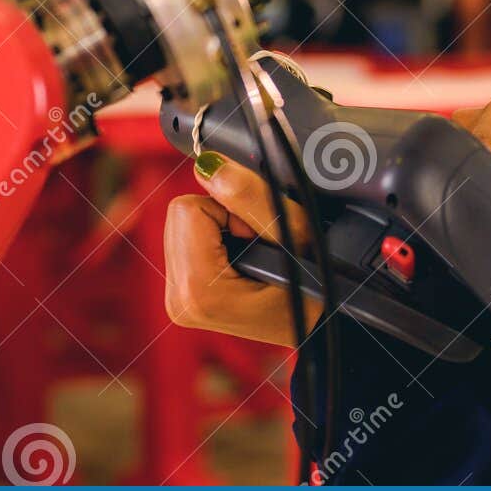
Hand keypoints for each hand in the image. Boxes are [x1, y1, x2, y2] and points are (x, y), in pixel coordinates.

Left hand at [163, 152, 322, 347]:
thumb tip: (208, 166)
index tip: (257, 239)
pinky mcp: (178, 293)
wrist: (315, 324)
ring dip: (219, 226)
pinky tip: (239, 259)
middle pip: (181, 212)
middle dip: (222, 217)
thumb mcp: (294, 239)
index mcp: (198, 292)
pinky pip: (185, 238)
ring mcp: (175, 299)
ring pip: (182, 221)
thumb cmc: (313, 291)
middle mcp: (177, 299)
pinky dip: (213, 238)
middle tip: (256, 245)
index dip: (231, 212)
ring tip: (251, 254)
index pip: (190, 209)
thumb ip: (253, 200)